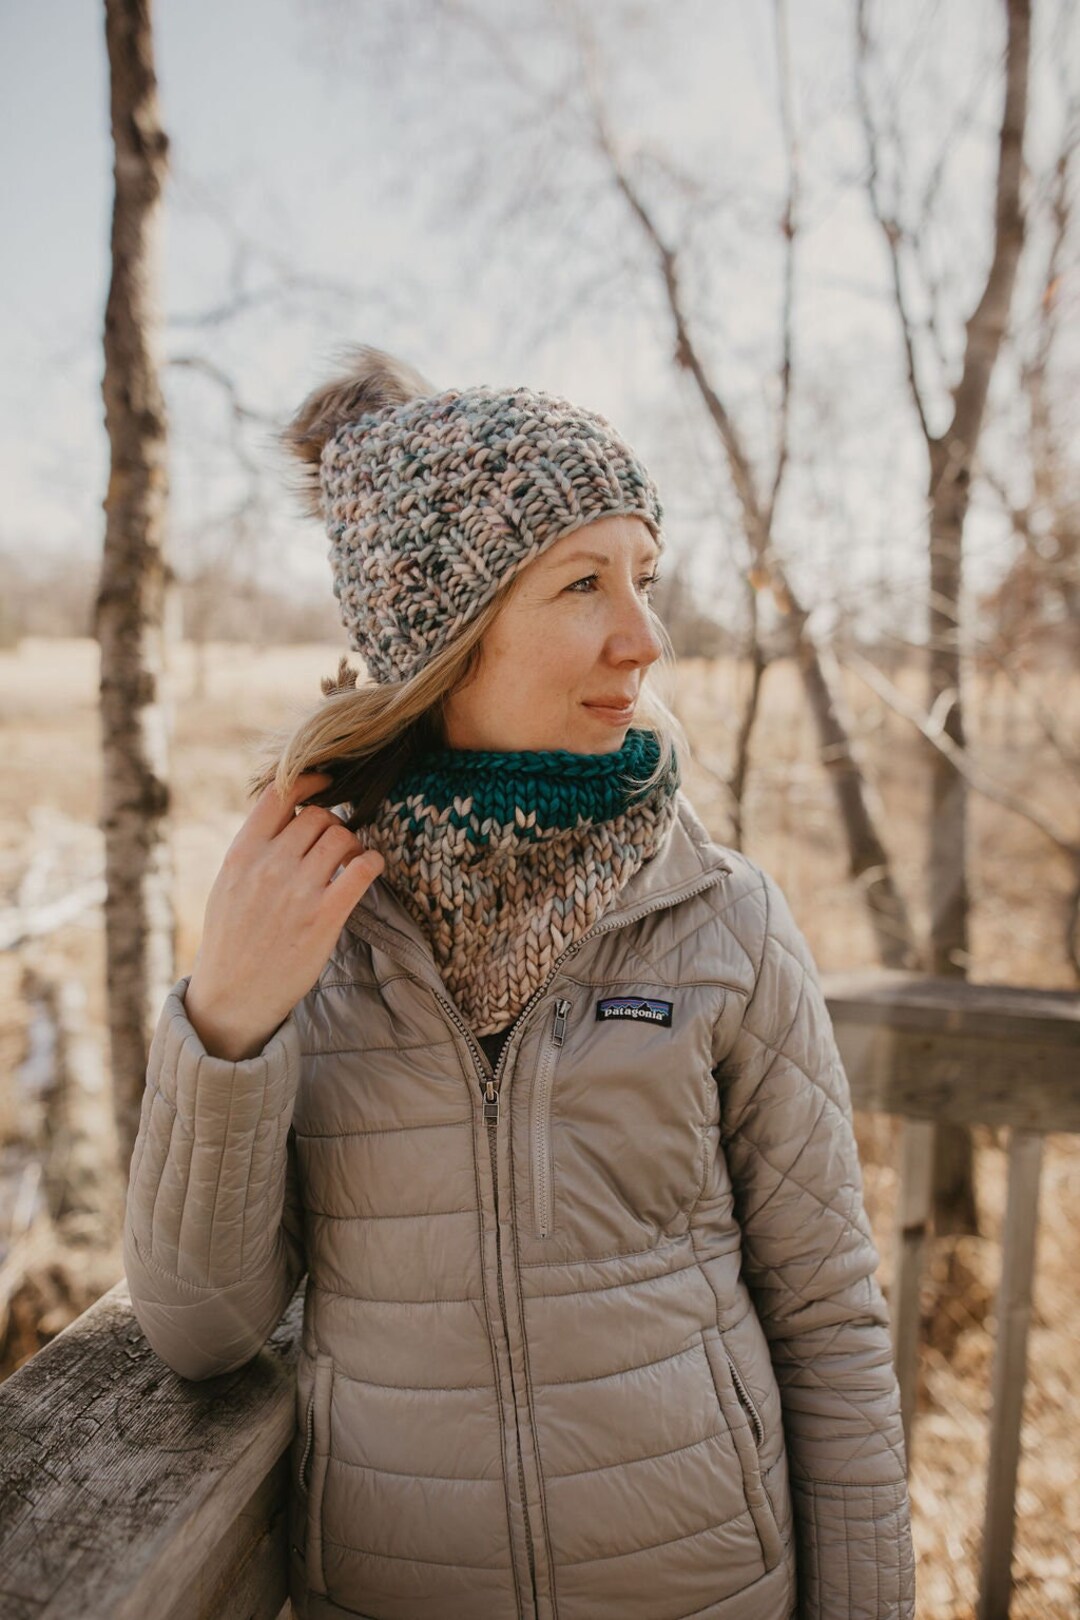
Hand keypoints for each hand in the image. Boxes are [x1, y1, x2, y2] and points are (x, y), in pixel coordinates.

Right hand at [184, 771, 383, 1059]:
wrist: (232, 995)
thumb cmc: (232, 938)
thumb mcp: (227, 884)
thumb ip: (254, 848)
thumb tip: (288, 812)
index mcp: (242, 854)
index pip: (279, 795)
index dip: (308, 782)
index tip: (325, 783)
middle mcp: (269, 866)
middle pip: (318, 816)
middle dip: (333, 823)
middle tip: (335, 842)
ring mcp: (298, 891)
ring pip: (342, 837)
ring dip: (352, 842)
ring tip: (349, 859)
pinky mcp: (324, 917)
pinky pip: (360, 869)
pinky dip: (371, 861)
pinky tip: (369, 866)